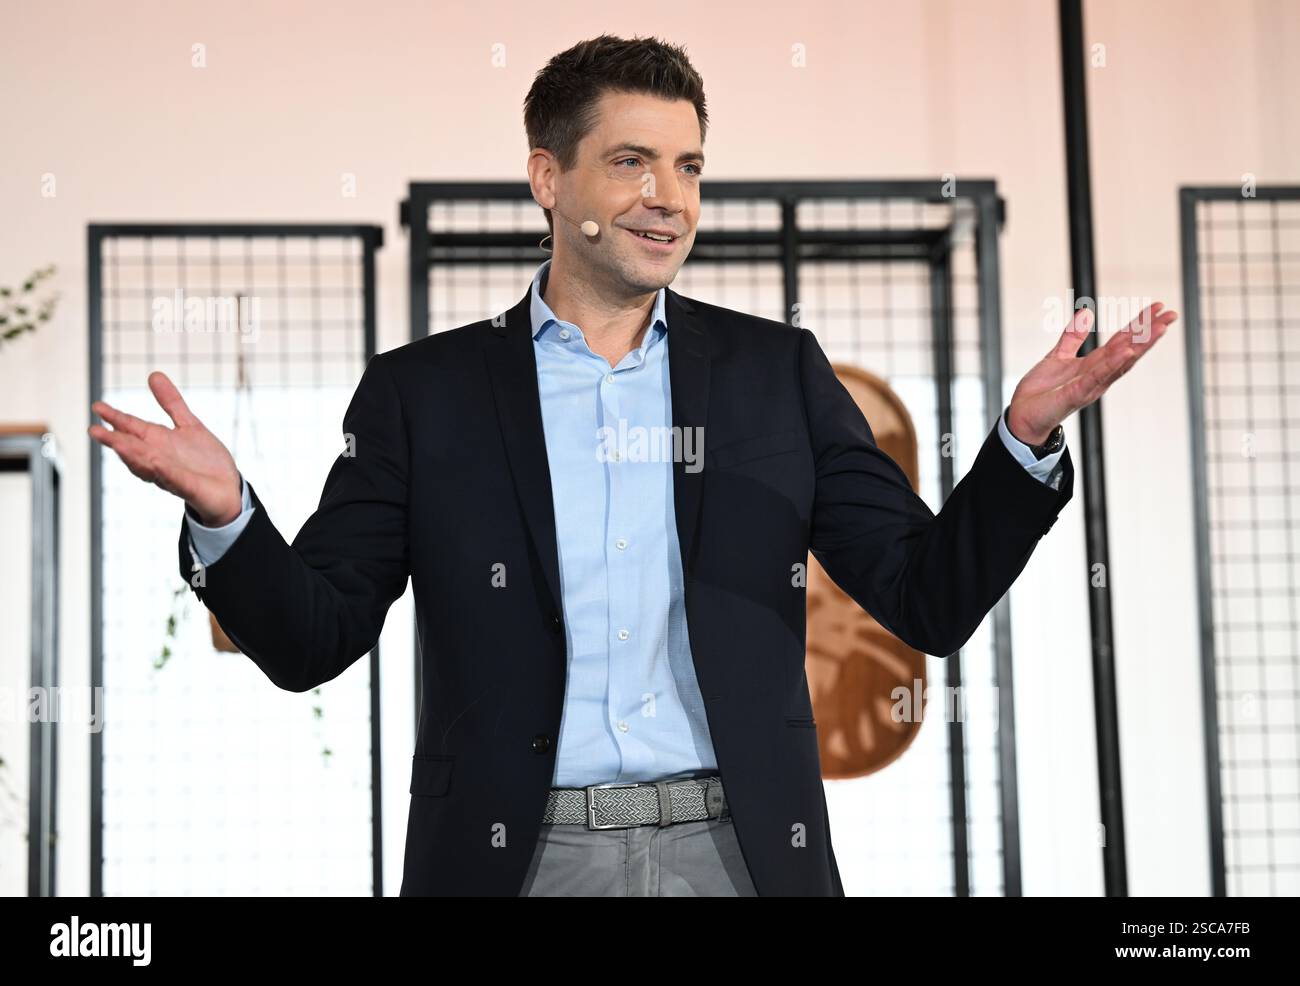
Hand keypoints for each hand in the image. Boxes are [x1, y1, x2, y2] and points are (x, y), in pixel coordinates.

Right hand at [88, 371, 242, 525]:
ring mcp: (172, 475)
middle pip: (133, 448)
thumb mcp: (189, 425)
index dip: (115, 418)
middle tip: (94, 431)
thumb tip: (154, 374)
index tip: (97, 407)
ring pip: (148, 465)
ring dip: (133, 456)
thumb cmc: (204, 460)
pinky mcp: (189, 488)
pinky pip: (175, 480)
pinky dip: (166, 471)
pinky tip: (157, 462)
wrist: (227, 489)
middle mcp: (159, 459)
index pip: (132, 428)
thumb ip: (171, 403)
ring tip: (118, 444)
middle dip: (116, 440)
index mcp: (158, 443)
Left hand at [1007, 302, 1176, 443]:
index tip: (1158, 308)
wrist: (1022, 416)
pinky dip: (1113, 364)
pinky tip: (1127, 351)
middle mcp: (1098, 376)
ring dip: (1141, 346)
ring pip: (1120, 363)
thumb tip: (1085, 312)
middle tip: (1171, 315)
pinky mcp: (1075, 394)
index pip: (1123, 341)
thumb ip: (1072, 337)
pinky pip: (1096, 377)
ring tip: (1159, 328)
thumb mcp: (1057, 356)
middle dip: (1150, 333)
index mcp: (1094, 365)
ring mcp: (1089, 386)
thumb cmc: (1040, 392)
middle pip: (1129, 351)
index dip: (1140, 324)